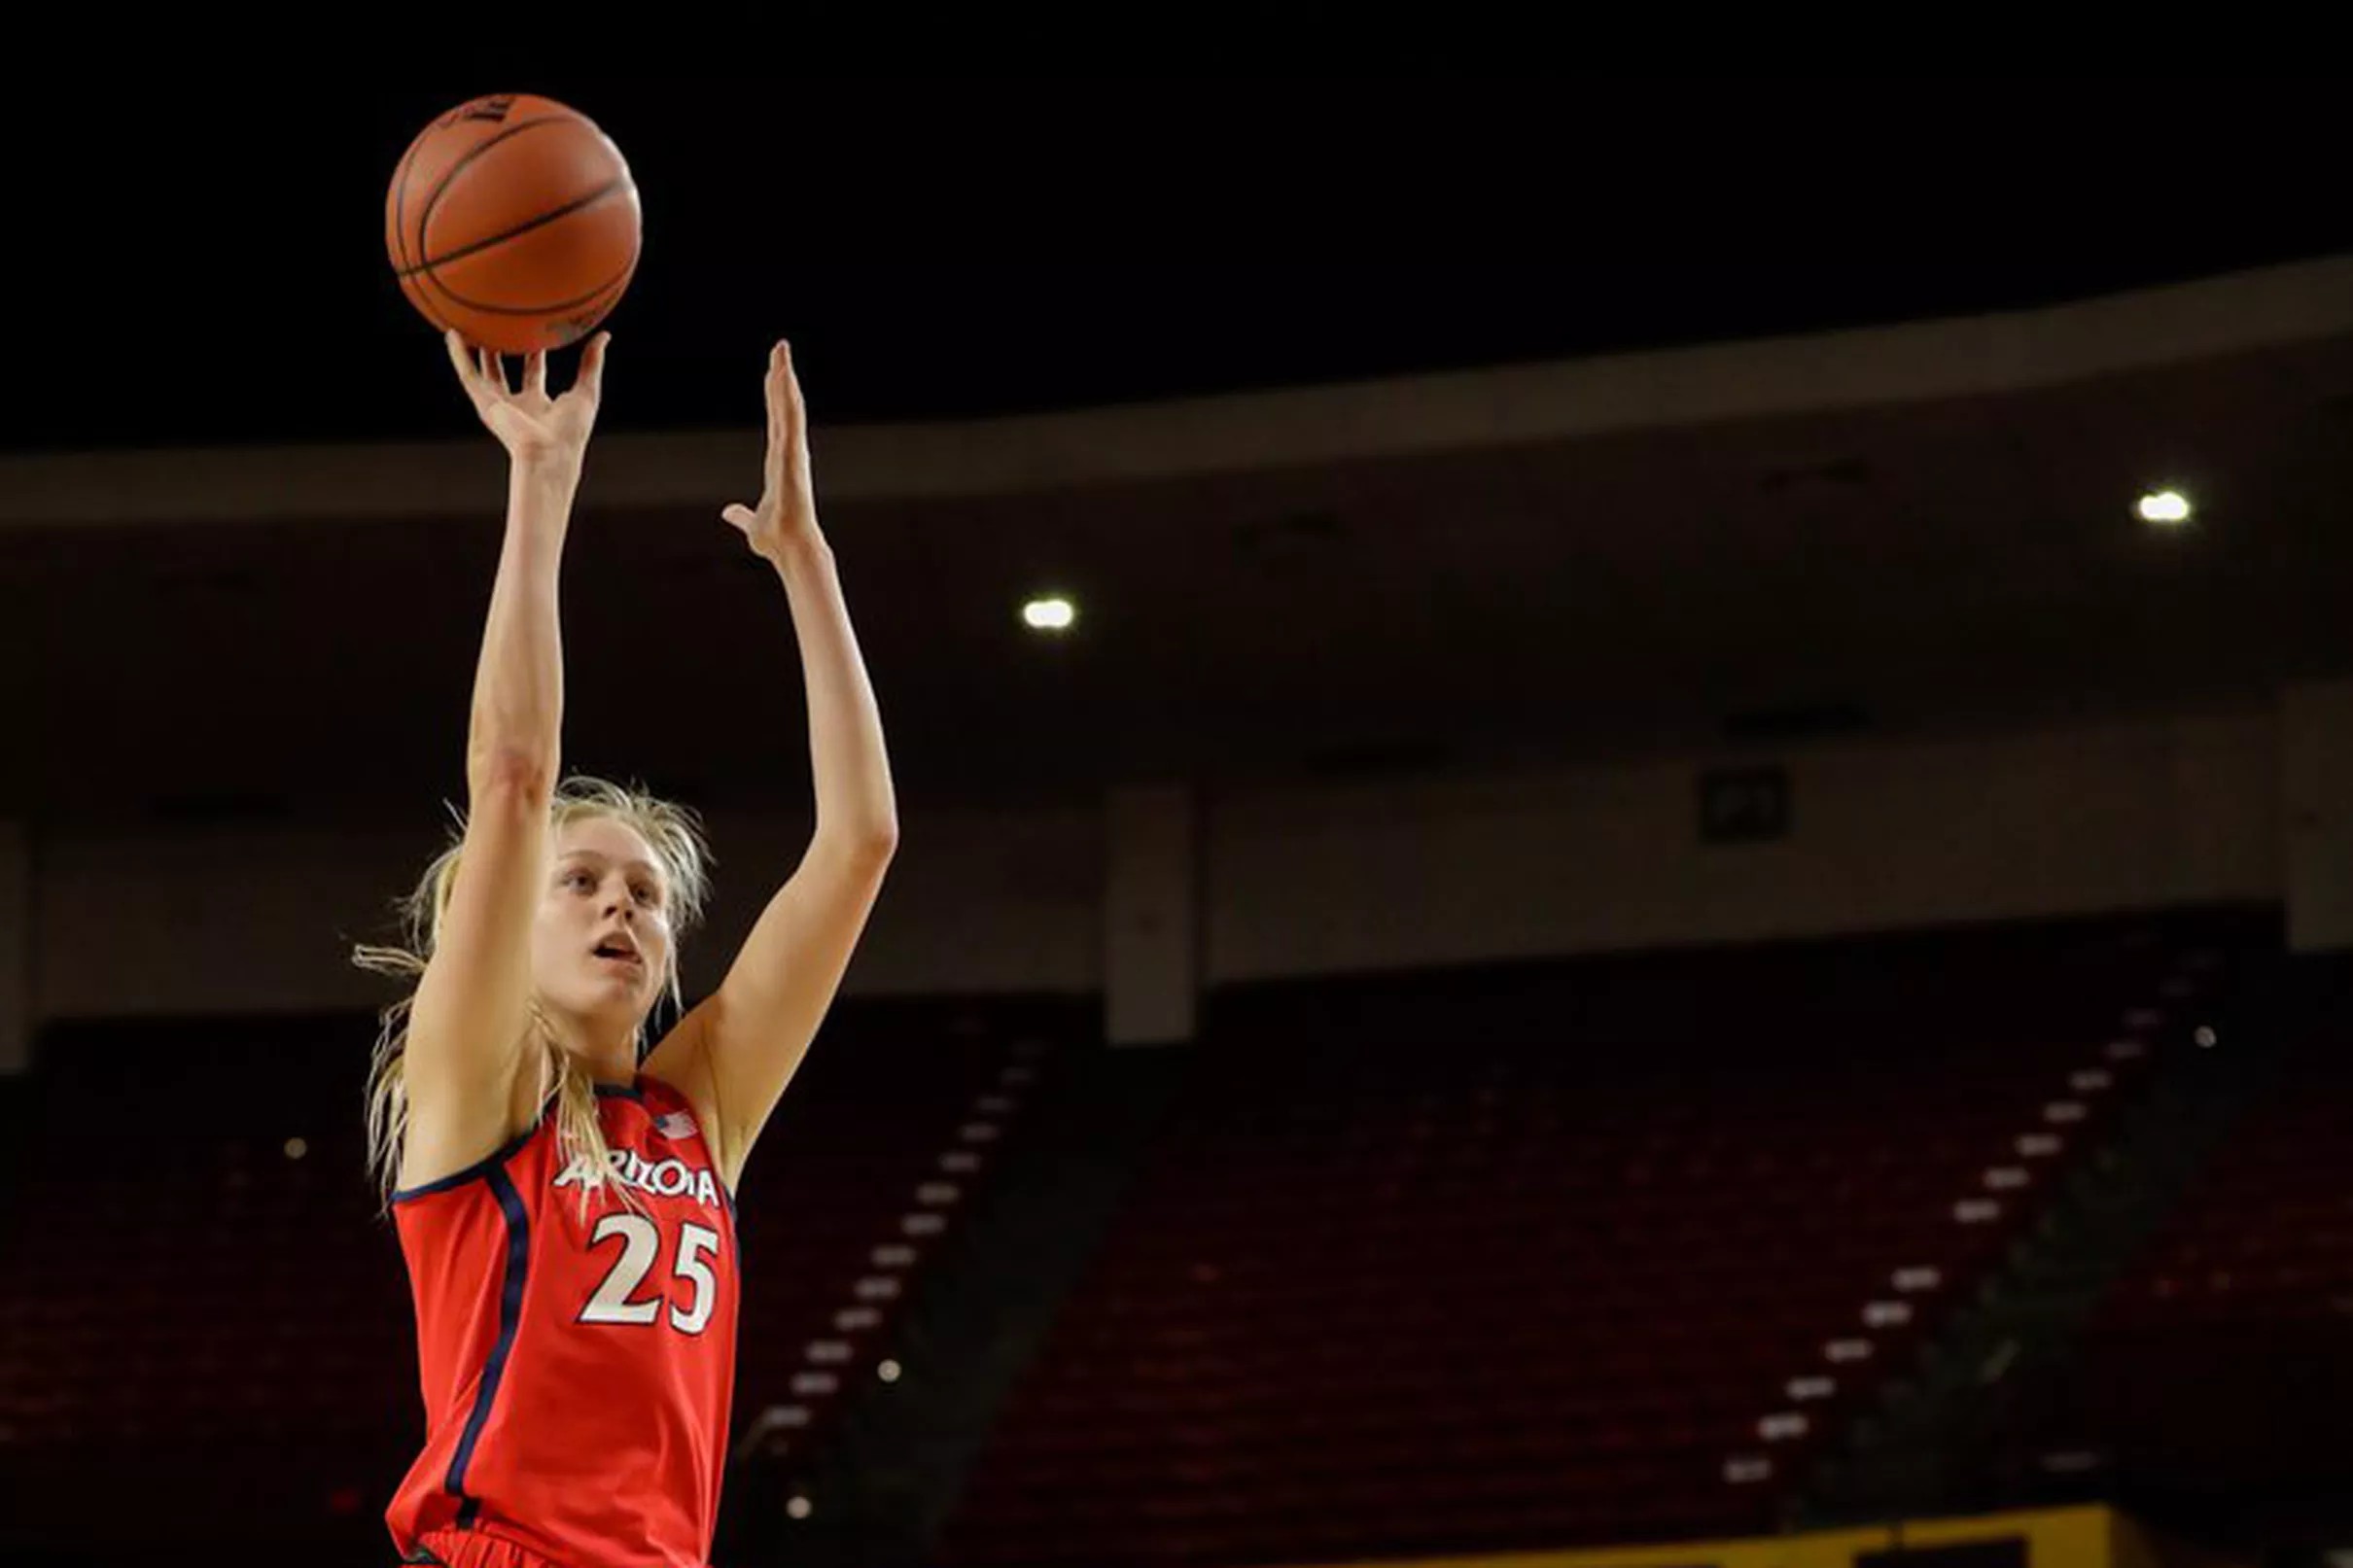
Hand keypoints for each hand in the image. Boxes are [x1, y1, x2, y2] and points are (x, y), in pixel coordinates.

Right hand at [445, 329, 608, 470]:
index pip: (535, 372)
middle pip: (504, 371)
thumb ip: (591, 363)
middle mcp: (517, 405)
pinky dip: (459, 355)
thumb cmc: (571, 432)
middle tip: (499, 324)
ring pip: (482, 372)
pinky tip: (452, 335)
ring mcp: (499, 405)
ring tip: (467, 323)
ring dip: (475, 350)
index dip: (534, 352)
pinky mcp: (485, 405)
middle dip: (501, 349)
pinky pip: (468, 375)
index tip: (534, 329)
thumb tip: (603, 336)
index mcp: (540, 404)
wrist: (549, 453)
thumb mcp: (586, 390)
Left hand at [722, 341, 816, 558]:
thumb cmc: (776, 538)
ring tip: (781, 350)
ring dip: (786, 377)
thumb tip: (728, 512)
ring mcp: (793, 452)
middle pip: (785, 406)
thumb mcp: (750, 523)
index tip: (775, 374)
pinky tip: (785, 377)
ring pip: (790, 406)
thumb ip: (741, 514)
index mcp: (780, 461)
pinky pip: (790, 419)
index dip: (776, 396)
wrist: (790, 549)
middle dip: (783, 375)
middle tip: (780, 347)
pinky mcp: (793, 456)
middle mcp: (789, 452)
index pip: (778, 420)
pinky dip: (788, 397)